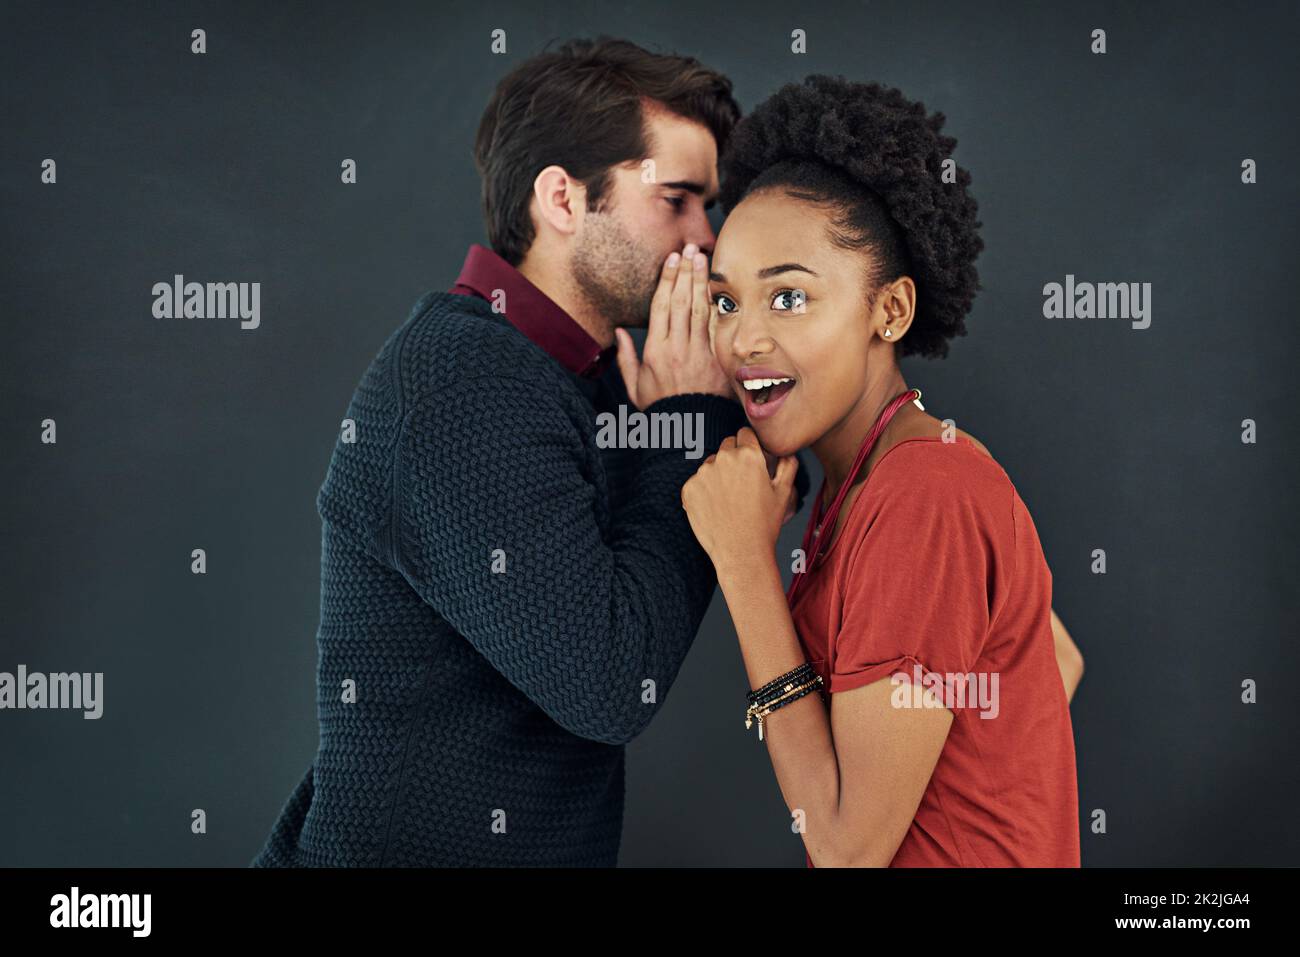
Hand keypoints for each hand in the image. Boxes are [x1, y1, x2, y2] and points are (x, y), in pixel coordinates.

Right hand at [614, 244, 732, 408]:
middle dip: (685, 272)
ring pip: (699, 309)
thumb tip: (619, 332)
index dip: (666, 280)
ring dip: (701, 282)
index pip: (661, 307)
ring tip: (703, 259)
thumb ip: (626, 358)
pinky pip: (715, 327)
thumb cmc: (660, 407)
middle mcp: (677, 348)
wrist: (689, 428)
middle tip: (690, 248)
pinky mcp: (715, 359)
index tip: (671, 260)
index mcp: (655, 351)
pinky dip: (715, 306)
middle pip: (681, 302)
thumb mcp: (634, 386)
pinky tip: (716, 288)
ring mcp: (698, 352)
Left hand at [681, 427, 799, 570]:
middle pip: (727, 445)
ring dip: (718, 474)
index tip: (751, 459)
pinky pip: (697, 482)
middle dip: (734, 458)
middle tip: (742, 484)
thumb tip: (787, 451)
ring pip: (711, 464)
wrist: (741, 553)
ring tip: (729, 500)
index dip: (749, 445)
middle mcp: (723, 459)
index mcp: (748, 455)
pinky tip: (716, 508)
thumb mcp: (784, 492)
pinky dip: (704, 491)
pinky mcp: (688, 489)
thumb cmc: (765, 524)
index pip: (745, 433)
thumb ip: (788, 465)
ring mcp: (703, 474)